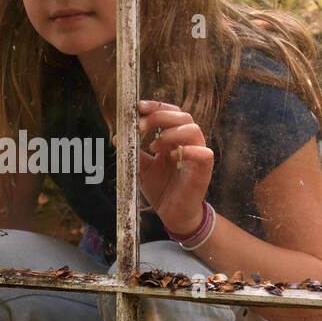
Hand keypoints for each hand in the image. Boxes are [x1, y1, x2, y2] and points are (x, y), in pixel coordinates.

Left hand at [112, 100, 211, 236]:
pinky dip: (189, 151)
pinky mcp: (204, 170)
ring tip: (154, 145)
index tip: (139, 107)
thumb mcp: (142, 168)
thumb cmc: (161, 189)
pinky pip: (204, 153)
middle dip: (160, 116)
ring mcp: (197, 155)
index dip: (157, 107)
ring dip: (172, 133)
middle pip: (182, 116)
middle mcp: (188, 143)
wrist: (173, 214)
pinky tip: (173, 156)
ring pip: (194, 130)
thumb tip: (117, 137)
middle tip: (142, 125)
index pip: (171, 113)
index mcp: (174, 138)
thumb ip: (134, 152)